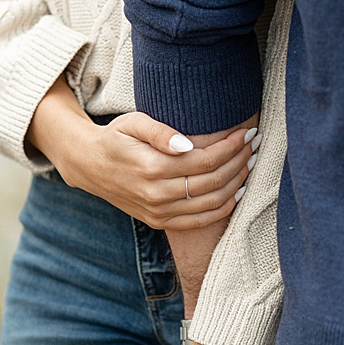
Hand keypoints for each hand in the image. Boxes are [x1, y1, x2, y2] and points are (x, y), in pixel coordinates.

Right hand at [28, 81, 257, 230]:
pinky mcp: (159, 221)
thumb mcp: (132, 123)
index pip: (205, 160)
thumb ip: (159, 131)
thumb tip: (187, 144)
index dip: (231, 147)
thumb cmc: (115, 138)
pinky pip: (199, 220)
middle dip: (239, 161)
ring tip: (250, 163)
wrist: (89, 165)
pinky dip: (223, 208)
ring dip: (236, 183)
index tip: (247, 132)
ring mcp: (158, 212)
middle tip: (254, 144)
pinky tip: (237, 191)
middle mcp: (156, 195)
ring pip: (211, 202)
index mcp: (151, 168)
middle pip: (213, 181)